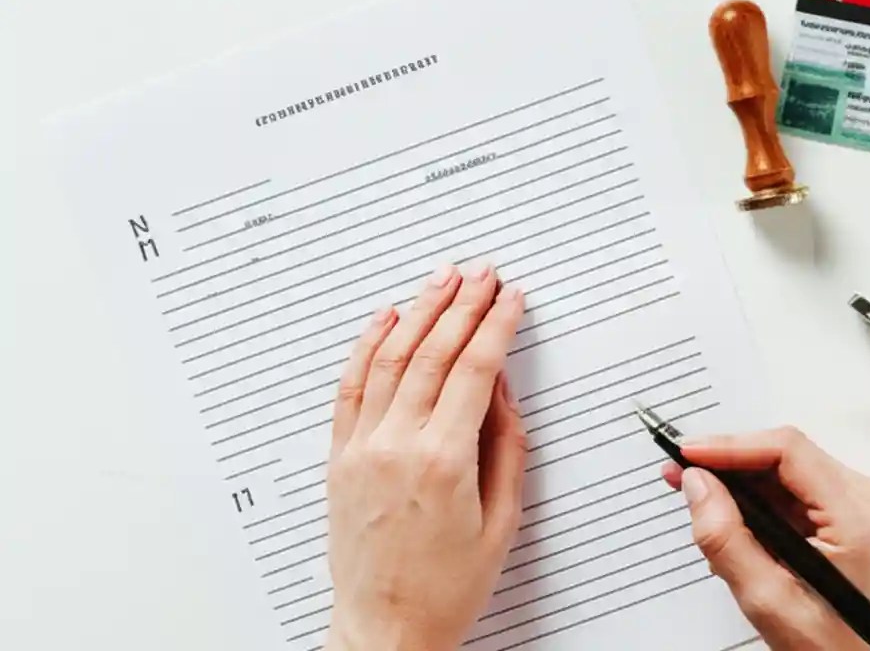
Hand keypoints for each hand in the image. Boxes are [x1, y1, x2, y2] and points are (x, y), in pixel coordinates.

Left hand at [323, 262, 525, 650]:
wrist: (386, 628)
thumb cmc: (448, 586)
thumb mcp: (502, 520)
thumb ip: (505, 446)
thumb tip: (502, 389)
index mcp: (445, 461)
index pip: (476, 369)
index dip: (496, 324)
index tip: (511, 297)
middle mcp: (399, 445)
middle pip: (433, 353)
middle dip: (463, 304)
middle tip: (483, 272)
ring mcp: (363, 448)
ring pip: (390, 358)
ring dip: (419, 311)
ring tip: (442, 279)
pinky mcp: (340, 457)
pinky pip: (351, 387)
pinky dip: (366, 346)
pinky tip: (385, 318)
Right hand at [661, 427, 869, 650]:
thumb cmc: (836, 649)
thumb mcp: (770, 601)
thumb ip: (727, 539)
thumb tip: (699, 486)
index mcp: (858, 518)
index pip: (788, 452)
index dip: (732, 445)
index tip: (691, 453)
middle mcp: (869, 501)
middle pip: (787, 457)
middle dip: (729, 463)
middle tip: (682, 474)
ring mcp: (865, 507)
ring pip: (789, 473)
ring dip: (742, 484)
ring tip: (700, 503)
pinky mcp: (855, 517)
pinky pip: (798, 493)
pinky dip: (761, 502)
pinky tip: (733, 521)